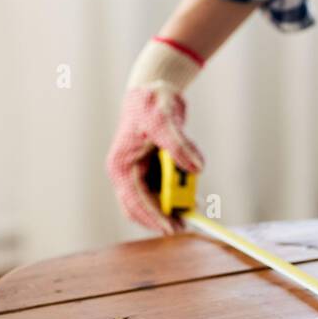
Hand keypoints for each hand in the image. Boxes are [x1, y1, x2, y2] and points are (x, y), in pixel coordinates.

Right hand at [105, 37, 205, 235]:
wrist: (155, 89)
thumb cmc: (153, 102)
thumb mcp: (165, 119)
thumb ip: (179, 145)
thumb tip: (197, 169)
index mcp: (121, 166)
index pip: (134, 201)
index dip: (153, 217)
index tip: (171, 229)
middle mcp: (125, 174)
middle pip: (140, 208)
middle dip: (162, 218)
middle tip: (185, 226)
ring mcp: (137, 174)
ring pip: (152, 203)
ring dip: (171, 208)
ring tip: (192, 210)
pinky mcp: (150, 172)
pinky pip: (162, 193)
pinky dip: (176, 197)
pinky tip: (193, 199)